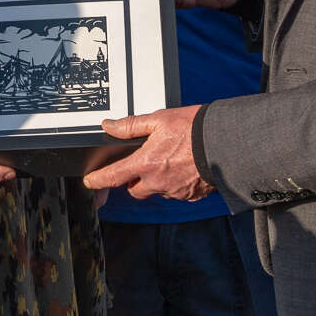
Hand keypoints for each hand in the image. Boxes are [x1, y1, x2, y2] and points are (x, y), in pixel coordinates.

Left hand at [83, 105, 210, 201]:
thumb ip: (131, 126)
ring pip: (156, 191)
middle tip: (139, 168)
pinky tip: (182, 169)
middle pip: (134, 190)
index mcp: (146, 163)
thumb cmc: (194, 129)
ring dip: (155, 181)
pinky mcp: (190, 195)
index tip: (90, 182)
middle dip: (132, 182)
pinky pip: (175, 193)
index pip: (114, 176)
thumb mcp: (159, 119)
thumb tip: (109, 126)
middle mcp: (157, 182)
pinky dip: (174, 183)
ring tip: (167, 162)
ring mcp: (174, 191)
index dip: (98, 180)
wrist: (225, 143)